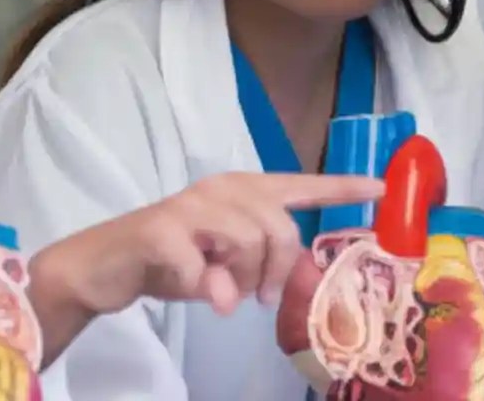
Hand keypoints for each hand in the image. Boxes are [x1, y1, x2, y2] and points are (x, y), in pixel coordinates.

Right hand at [27, 172, 383, 367]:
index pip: (300, 185)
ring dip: (241, 279)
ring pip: (247, 240)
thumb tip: (258, 293)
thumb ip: (252, 268)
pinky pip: (201, 263)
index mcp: (241, 191)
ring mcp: (189, 204)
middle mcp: (220, 188)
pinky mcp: (159, 227)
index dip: (340, 187)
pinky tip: (198, 292)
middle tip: (262, 297)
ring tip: (226, 293)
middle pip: (279, 226)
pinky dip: (205, 286)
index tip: (380, 186)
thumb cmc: (170, 261)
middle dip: (277, 267)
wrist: (103, 266)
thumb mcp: (221, 266)